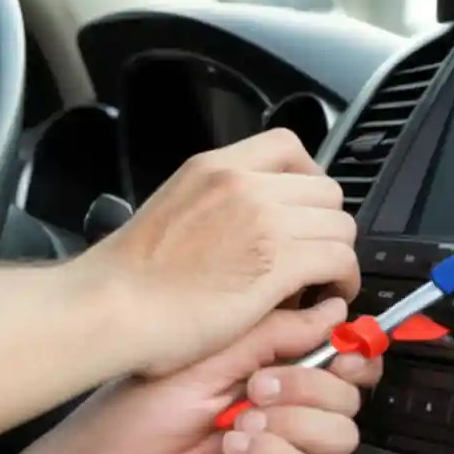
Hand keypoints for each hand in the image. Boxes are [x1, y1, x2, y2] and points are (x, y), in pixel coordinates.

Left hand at [26, 298, 382, 453]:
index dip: (351, 348)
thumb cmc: (137, 410)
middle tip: (260, 383)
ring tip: (243, 416)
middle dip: (313, 383)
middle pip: (349, 395)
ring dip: (295, 419)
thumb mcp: (206, 353)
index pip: (337, 356)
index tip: (344, 343)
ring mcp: (279, 450)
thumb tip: (333, 312)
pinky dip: (274, 453)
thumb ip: (273, 333)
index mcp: (269, 366)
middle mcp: (281, 408)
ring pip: (339, 434)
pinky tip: (234, 446)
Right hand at [76, 129, 359, 375]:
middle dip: (326, 225)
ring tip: (323, 281)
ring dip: (337, 255)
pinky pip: (339, 260)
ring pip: (339, 225)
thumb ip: (215, 206)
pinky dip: (343, 280)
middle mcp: (243, 185)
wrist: (109, 307)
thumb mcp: (171, 211)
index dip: (309, 180)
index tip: (305, 210)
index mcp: (213, 168)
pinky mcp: (278, 262)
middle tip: (315, 254)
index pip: (288, 146)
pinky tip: (328, 296)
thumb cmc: (126, 279)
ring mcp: (263, 221)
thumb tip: (249, 227)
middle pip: (325, 190)